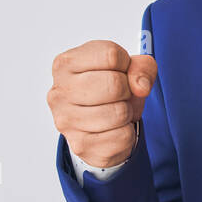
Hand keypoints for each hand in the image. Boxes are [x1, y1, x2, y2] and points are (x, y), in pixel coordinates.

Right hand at [47, 40, 155, 167]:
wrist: (99, 125)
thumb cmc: (109, 90)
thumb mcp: (129, 68)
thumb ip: (142, 67)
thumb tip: (141, 86)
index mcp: (65, 64)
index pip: (111, 55)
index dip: (126, 64)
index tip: (120, 71)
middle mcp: (59, 92)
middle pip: (115, 84)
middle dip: (127, 90)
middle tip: (119, 95)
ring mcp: (66, 121)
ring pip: (119, 112)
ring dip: (127, 112)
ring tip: (115, 111)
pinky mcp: (81, 146)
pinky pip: (123, 137)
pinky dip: (127, 133)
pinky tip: (113, 129)